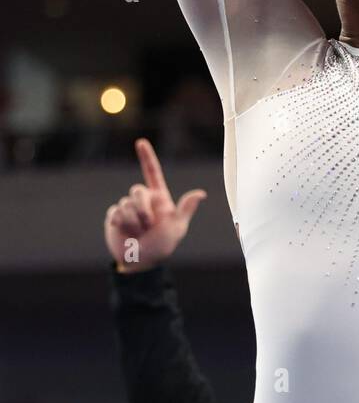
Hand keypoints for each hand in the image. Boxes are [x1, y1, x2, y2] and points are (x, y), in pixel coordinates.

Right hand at [104, 138, 206, 272]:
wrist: (140, 261)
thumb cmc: (162, 245)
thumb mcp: (177, 228)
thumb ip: (185, 209)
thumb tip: (201, 193)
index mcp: (159, 198)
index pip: (152, 172)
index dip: (147, 157)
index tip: (140, 142)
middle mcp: (143, 200)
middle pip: (137, 191)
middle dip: (142, 208)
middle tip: (147, 225)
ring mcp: (127, 207)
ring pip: (125, 204)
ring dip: (133, 221)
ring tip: (138, 232)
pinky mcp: (114, 216)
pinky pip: (115, 213)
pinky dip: (121, 224)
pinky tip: (125, 232)